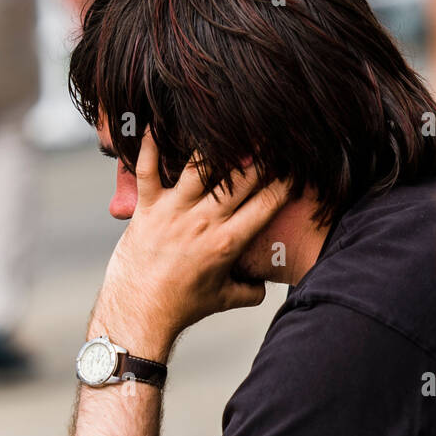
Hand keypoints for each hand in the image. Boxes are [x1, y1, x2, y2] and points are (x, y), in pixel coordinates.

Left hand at [91, 132, 288, 359]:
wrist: (140, 313)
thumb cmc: (182, 307)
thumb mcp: (223, 300)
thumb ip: (249, 290)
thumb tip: (264, 286)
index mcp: (228, 243)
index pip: (266, 204)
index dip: (285, 182)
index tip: (295, 166)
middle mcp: (204, 222)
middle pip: (240, 178)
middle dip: (260, 154)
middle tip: (270, 133)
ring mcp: (174, 211)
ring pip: (200, 166)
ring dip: (216, 144)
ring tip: (228, 122)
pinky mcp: (146, 208)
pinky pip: (147, 169)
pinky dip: (150, 146)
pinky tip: (155, 122)